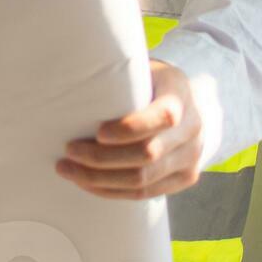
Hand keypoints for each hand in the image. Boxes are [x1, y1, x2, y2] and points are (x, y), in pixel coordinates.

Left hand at [58, 61, 217, 198]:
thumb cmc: (148, 82)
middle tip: (68, 150)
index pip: (163, 117)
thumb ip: (119, 73)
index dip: (130, 129)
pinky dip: (113, 191)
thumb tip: (69, 68)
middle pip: (147, 155)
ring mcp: (191, 157)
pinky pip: (146, 194)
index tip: (98, 132)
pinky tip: (87, 184)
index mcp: (180, 94)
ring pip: (144, 180)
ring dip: (100, 179)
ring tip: (68, 170)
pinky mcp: (185, 178)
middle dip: (103, 157)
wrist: (187, 104)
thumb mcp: (142, 67)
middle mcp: (192, 129)